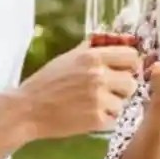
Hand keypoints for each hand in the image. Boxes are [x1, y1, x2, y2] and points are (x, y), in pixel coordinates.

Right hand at [16, 43, 140, 138]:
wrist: (27, 109)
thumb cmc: (46, 82)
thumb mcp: (68, 57)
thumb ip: (93, 48)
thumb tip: (118, 39)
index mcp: (93, 57)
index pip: (132, 56)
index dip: (129, 65)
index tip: (122, 72)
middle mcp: (99, 75)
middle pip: (132, 81)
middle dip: (122, 88)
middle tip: (107, 92)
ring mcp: (99, 98)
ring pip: (124, 102)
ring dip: (113, 105)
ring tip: (93, 104)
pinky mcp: (96, 119)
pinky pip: (114, 118)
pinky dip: (104, 119)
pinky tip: (87, 116)